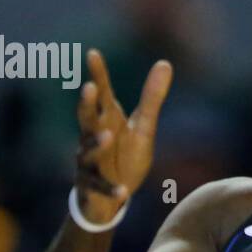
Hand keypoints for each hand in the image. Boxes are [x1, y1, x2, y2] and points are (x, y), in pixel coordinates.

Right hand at [74, 50, 172, 225]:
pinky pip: (100, 187)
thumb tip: (164, 62)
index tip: (93, 53)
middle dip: (87, 104)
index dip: (98, 75)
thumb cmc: (124, 156)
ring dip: (97, 144)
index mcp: (106, 120)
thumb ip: (152, 98)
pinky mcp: (90, 186)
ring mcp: (88, 162)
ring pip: (88, 151)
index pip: (101, 95)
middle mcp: (92, 137)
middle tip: (88, 87)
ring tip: (108, 135)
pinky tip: (124, 192)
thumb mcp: (143, 127)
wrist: (111, 198)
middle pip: (87, 118)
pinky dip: (111, 189)